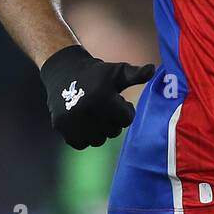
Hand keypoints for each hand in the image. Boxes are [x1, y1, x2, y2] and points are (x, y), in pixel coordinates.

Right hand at [39, 44, 155, 148]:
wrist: (64, 71)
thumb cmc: (98, 73)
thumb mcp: (118, 71)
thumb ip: (136, 74)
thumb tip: (152, 69)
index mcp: (104, 96)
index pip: (127, 119)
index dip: (125, 110)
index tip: (117, 100)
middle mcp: (87, 109)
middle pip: (113, 132)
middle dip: (112, 121)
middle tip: (104, 107)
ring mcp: (73, 119)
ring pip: (97, 140)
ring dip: (99, 131)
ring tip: (94, 115)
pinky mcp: (61, 126)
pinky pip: (80, 144)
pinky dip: (84, 137)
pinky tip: (83, 123)